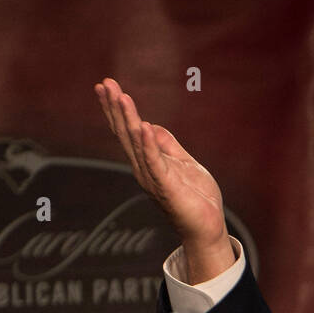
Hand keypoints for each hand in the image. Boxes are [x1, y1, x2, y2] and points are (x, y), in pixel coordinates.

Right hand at [94, 77, 234, 282]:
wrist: (208, 228)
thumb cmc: (196, 198)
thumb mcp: (183, 163)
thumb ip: (166, 145)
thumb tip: (150, 125)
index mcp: (147, 161)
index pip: (128, 130)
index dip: (117, 109)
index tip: (106, 86)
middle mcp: (144, 168)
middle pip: (126, 133)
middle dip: (115, 108)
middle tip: (105, 84)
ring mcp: (153, 178)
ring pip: (136, 144)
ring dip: (128, 119)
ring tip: (120, 97)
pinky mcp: (167, 187)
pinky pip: (155, 162)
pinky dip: (148, 144)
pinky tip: (143, 126)